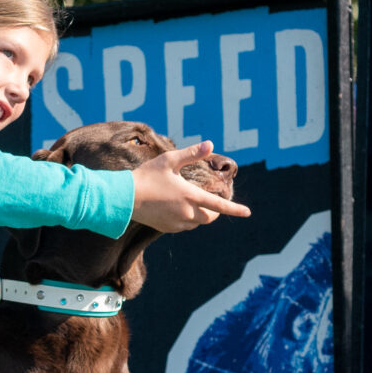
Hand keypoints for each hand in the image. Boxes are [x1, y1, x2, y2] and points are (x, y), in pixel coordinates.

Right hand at [131, 140, 250, 231]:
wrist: (124, 197)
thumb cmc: (146, 175)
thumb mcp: (169, 160)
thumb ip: (192, 153)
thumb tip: (211, 144)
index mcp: (190, 196)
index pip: (219, 205)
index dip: (235, 209)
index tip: (248, 213)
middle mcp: (186, 213)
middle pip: (210, 217)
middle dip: (216, 211)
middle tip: (214, 202)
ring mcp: (176, 223)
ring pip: (197, 222)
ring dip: (201, 215)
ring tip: (192, 202)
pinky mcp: (166, 228)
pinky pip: (184, 226)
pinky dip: (187, 219)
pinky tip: (177, 209)